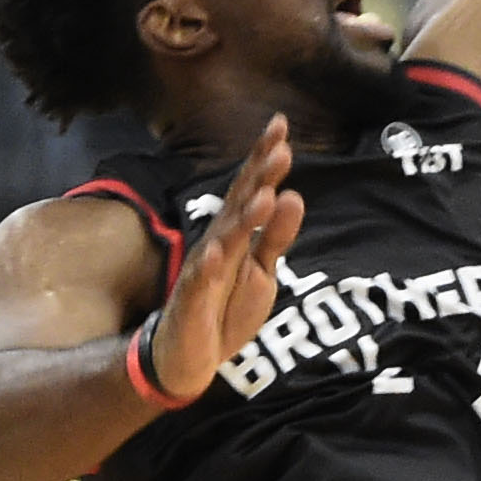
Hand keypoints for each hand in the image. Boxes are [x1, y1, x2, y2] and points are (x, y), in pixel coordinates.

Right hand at [142, 118, 302, 401]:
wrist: (187, 356)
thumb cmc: (224, 307)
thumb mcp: (261, 272)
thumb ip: (277, 237)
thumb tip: (293, 195)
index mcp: (236, 234)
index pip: (252, 189)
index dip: (265, 159)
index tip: (281, 124)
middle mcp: (218, 243)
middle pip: (240, 204)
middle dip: (259, 176)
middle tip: (281, 146)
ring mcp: (205, 270)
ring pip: (225, 239)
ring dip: (244, 217)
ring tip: (265, 194)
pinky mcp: (193, 301)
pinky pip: (201, 282)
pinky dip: (209, 266)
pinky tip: (217, 251)